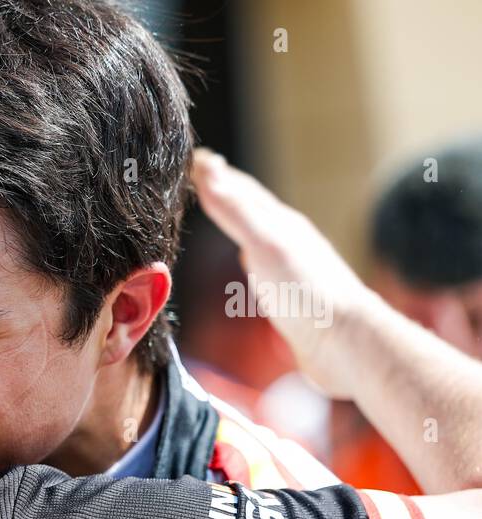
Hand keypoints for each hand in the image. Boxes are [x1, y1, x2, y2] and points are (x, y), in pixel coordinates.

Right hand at [192, 148, 384, 398]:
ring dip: (238, 220)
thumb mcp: (265, 244)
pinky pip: (262, 265)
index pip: (240, 189)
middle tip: (201, 174)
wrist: (346, 345)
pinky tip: (249, 263)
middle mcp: (287, 241)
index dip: (214, 172)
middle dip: (226, 189)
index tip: (190, 156)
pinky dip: (247, 254)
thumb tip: (206, 168)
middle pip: (251, 207)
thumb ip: (235, 210)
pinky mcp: (290, 298)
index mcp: (280, 224)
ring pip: (257, 235)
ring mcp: (290, 269)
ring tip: (220, 212)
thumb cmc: (307, 294)